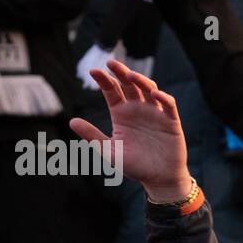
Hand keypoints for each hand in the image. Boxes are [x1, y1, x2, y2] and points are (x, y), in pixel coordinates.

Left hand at [69, 59, 192, 201]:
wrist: (159, 180)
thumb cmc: (134, 166)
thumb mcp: (109, 151)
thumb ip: (92, 136)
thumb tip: (71, 121)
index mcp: (121, 114)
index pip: (112, 91)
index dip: (104, 80)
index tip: (93, 71)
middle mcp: (138, 110)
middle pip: (130, 85)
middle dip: (121, 73)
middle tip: (111, 63)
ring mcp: (155, 113)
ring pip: (149, 89)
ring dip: (141, 81)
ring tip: (131, 76)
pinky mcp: (171, 121)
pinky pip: (168, 105)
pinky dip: (163, 97)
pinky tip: (154, 94)